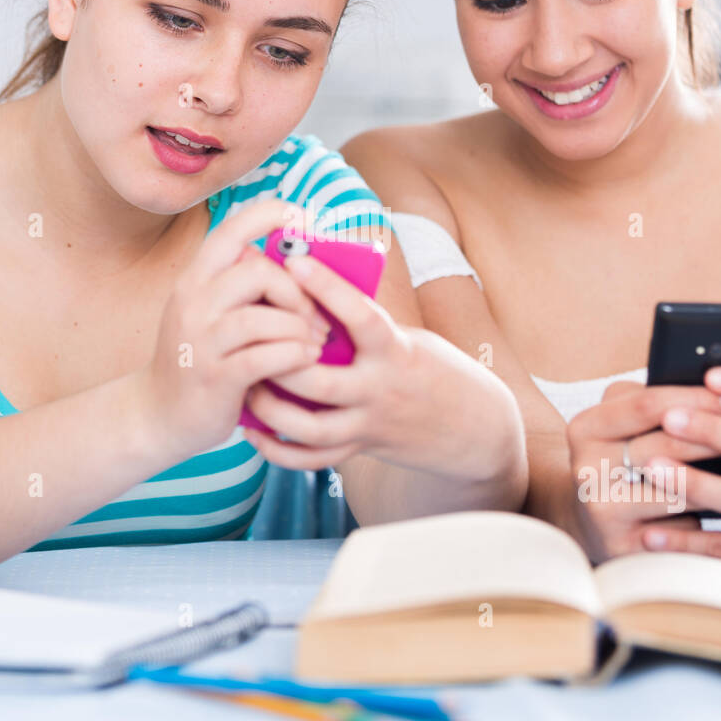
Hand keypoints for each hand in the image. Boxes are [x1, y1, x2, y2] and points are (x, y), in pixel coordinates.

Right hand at [135, 200, 330, 463]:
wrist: (156, 416)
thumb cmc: (200, 360)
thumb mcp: (209, 314)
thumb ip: (240, 288)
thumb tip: (295, 261)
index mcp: (195, 280)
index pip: (230, 230)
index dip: (269, 214)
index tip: (304, 216)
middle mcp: (193, 303)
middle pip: (256, 271)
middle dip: (297, 290)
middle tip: (316, 315)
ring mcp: (201, 341)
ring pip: (262, 317)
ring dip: (300, 327)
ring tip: (316, 341)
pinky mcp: (214, 378)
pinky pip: (263, 357)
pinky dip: (293, 355)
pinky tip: (307, 359)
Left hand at [241, 249, 522, 482]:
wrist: (472, 427)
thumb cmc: (431, 368)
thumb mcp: (408, 337)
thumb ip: (363, 326)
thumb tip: (311, 291)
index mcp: (396, 351)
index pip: (361, 317)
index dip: (328, 289)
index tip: (296, 262)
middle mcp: (381, 390)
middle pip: (322, 383)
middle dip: (282, 363)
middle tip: (252, 338)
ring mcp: (370, 425)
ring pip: (311, 428)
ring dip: (271, 409)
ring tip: (248, 382)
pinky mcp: (361, 449)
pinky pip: (313, 459)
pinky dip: (277, 449)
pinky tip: (253, 429)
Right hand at [565, 380, 720, 563]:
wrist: (594, 521)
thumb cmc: (622, 460)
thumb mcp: (623, 423)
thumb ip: (651, 402)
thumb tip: (712, 393)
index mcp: (584, 428)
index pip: (646, 404)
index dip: (694, 399)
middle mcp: (585, 469)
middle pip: (663, 446)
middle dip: (714, 438)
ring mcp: (601, 511)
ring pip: (676, 490)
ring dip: (718, 481)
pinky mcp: (623, 545)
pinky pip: (679, 529)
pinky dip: (707, 519)